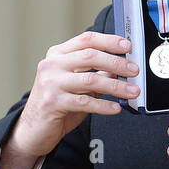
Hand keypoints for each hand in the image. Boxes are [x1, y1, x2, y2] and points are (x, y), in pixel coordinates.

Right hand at [2, 30, 140, 168]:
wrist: (34, 128)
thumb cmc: (58, 102)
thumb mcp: (78, 83)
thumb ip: (96, 73)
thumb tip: (124, 67)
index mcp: (58, 55)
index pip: (86, 40)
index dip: (109, 41)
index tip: (127, 46)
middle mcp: (51, 65)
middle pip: (90, 56)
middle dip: (117, 63)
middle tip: (134, 70)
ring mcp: (50, 83)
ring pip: (90, 79)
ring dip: (116, 86)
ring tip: (133, 92)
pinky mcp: (52, 103)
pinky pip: (84, 102)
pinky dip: (104, 105)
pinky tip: (116, 108)